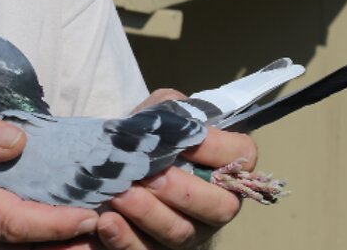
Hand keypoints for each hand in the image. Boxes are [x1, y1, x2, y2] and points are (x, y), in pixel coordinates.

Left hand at [92, 89, 255, 248]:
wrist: (109, 164)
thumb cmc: (145, 139)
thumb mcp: (159, 114)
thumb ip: (171, 111)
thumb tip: (174, 123)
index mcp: (223, 168)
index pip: (241, 157)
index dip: (218, 149)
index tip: (186, 142)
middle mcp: (213, 207)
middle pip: (218, 207)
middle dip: (182, 191)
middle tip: (148, 176)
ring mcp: (188, 232)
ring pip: (180, 233)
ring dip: (149, 214)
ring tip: (120, 194)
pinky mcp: (155, 248)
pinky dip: (124, 239)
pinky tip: (105, 222)